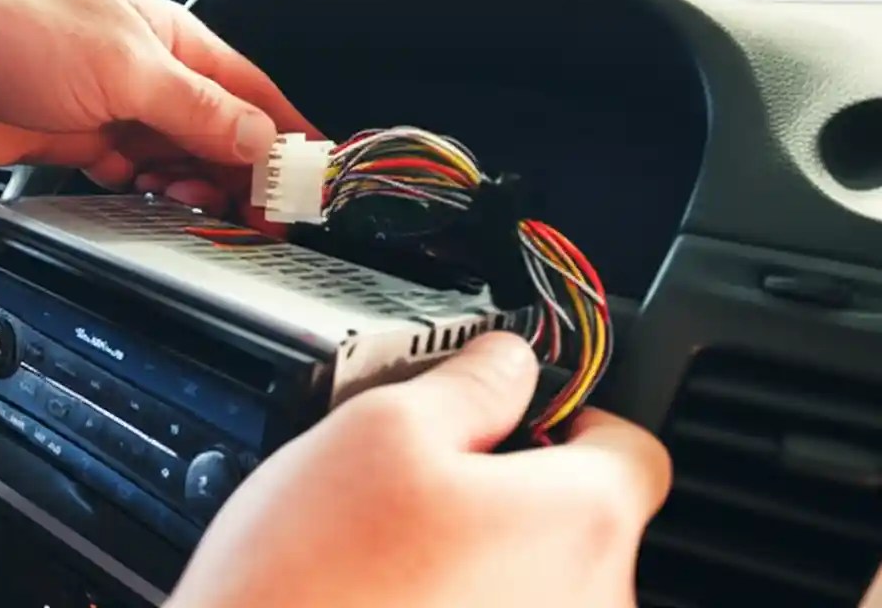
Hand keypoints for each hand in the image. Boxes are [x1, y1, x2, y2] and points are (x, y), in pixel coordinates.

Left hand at [0, 0, 318, 222]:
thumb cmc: (16, 31)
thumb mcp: (125, 69)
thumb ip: (197, 110)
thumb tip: (261, 140)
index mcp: (176, 43)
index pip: (255, 96)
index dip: (287, 141)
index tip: (307, 186)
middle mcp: (153, 76)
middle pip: (223, 137)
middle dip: (242, 179)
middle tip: (255, 220)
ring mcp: (118, 111)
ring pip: (181, 163)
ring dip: (193, 190)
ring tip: (187, 204)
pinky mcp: (83, 144)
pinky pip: (135, 180)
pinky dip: (148, 198)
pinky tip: (149, 203)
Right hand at [168, 333, 671, 607]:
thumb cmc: (311, 585)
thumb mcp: (380, 430)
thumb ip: (471, 382)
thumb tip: (510, 362)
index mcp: (580, 525)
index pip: (633, 448)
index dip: (572, 418)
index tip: (518, 419)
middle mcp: (592, 605)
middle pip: (582, 522)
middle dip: (515, 492)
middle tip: (425, 486)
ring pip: (538, 581)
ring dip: (485, 557)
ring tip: (394, 554)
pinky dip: (463, 607)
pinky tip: (395, 602)